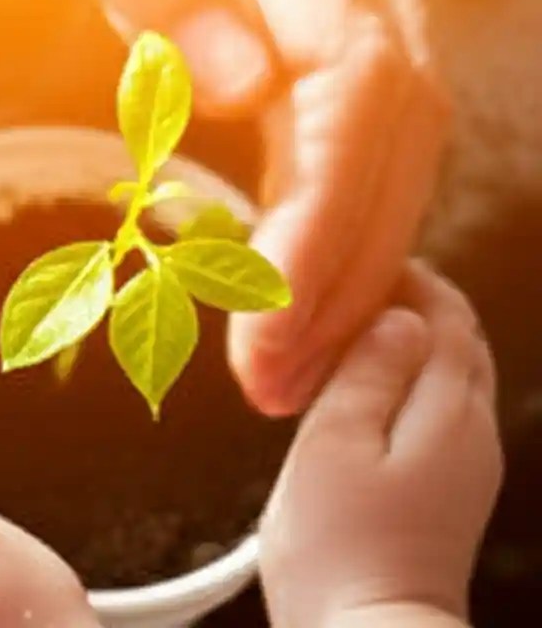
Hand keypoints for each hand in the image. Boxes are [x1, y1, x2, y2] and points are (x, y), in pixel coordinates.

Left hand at [51, 0, 450, 413]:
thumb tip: (246, 90)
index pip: (354, 88)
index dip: (320, 213)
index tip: (265, 317)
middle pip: (394, 138)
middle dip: (341, 271)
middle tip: (273, 382)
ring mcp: (366, 9)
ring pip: (395, 156)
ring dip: (346, 273)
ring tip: (286, 371)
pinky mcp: (341, 50)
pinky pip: (363, 151)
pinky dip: (334, 234)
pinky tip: (298, 303)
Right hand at [259, 262, 501, 626]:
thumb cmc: (336, 544)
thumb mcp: (335, 442)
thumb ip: (368, 371)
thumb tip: (396, 315)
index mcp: (450, 410)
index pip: (447, 315)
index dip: (408, 279)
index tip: (357, 264)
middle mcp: (474, 432)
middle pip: (459, 341)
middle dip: (415, 305)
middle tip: (350, 292)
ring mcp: (468, 465)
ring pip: (451, 376)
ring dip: (408, 345)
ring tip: (345, 337)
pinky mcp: (450, 492)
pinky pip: (439, 413)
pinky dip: (407, 385)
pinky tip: (360, 395)